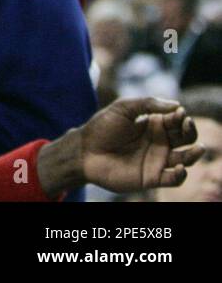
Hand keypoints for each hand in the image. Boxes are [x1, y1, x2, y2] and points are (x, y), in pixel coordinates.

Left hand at [77, 97, 203, 193]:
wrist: (84, 151)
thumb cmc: (101, 127)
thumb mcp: (123, 108)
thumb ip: (148, 103)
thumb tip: (177, 105)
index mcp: (154, 125)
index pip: (176, 120)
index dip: (181, 116)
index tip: (179, 113)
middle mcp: (159, 142)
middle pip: (185, 138)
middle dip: (191, 130)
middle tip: (187, 124)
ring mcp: (157, 160)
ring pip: (185, 159)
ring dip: (194, 154)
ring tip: (199, 148)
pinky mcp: (152, 177)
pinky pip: (173, 179)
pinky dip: (180, 175)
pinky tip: (179, 168)